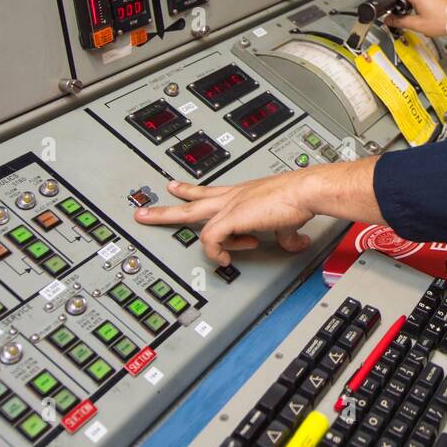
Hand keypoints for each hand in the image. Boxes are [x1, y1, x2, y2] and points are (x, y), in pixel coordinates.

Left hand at [132, 174, 314, 266]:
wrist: (304, 191)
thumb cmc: (298, 199)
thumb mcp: (287, 221)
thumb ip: (286, 234)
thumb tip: (296, 242)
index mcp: (242, 194)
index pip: (209, 191)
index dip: (190, 192)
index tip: (176, 188)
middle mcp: (232, 196)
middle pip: (189, 202)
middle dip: (164, 210)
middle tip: (142, 213)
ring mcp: (229, 206)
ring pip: (190, 217)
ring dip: (188, 232)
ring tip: (198, 246)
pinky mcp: (230, 218)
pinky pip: (210, 240)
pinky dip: (217, 252)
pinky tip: (226, 258)